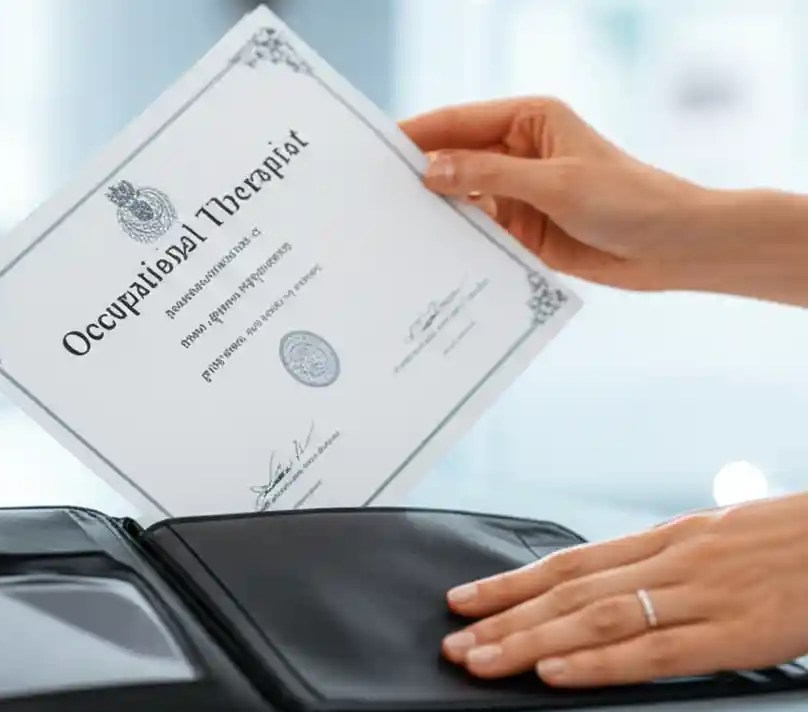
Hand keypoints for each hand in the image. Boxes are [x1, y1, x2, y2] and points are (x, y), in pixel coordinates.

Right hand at [401, 96, 714, 291]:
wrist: (673, 248)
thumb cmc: (628, 200)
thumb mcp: (555, 184)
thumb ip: (490, 177)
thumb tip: (431, 171)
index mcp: (527, 121)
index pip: (459, 123)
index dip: (417, 134)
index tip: (376, 150)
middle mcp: (517, 152)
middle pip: (454, 161)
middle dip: (419, 177)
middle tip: (372, 196)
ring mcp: (517, 193)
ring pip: (461, 200)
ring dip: (435, 214)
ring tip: (390, 231)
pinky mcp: (521, 230)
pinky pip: (477, 234)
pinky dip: (456, 243)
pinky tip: (427, 256)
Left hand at [440, 493, 807, 687]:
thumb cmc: (792, 543)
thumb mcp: (720, 540)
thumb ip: (665, 562)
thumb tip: (611, 584)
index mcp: (665, 539)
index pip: (570, 562)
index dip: (511, 582)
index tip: (465, 599)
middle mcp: (670, 562)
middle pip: (569, 592)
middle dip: (504, 618)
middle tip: (455, 641)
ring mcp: (699, 597)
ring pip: (595, 620)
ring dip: (530, 641)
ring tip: (482, 660)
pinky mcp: (734, 634)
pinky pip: (653, 652)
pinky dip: (597, 663)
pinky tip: (555, 672)